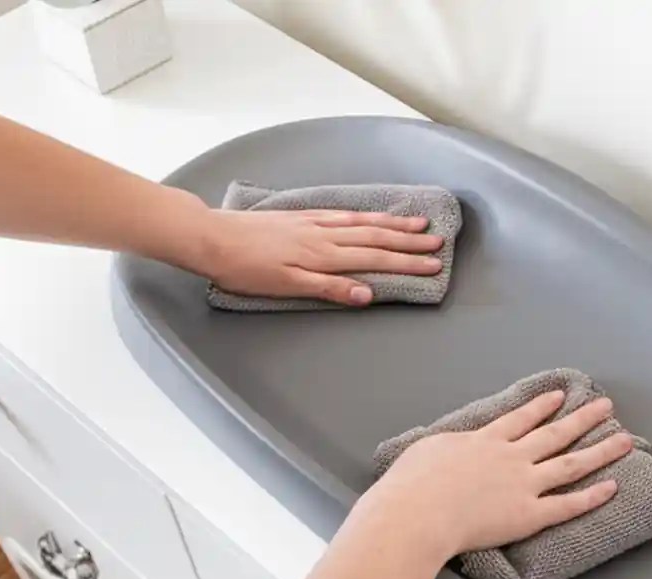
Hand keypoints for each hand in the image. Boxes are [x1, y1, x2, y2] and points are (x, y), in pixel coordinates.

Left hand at [190, 207, 443, 305]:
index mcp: (323, 256)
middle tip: (438, 243)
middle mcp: (324, 235)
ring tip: (418, 223)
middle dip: (409, 242)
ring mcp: (314, 223)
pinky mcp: (302, 217)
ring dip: (393, 225)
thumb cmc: (245, 269)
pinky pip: (344, 213)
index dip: (406, 263)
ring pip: (363, 223)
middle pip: (375, 238)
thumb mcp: (286, 286)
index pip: (374, 259)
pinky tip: (374, 216)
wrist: (213, 238)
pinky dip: (365, 214)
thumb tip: (367, 292)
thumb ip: (329, 288)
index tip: (433, 265)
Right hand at [355, 391, 630, 560]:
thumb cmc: (410, 484)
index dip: (541, 406)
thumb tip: (448, 448)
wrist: (418, 512)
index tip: (559, 395)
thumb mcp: (425, 451)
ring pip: (570, 464)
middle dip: (581, 418)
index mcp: (484, 441)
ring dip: (599, 450)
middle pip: (554, 433)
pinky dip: (592, 496)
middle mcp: (511, 457)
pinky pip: (567, 504)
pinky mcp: (529, 515)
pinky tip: (613, 486)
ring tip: (623, 437)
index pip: (520, 419)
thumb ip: (446, 447)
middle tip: (605, 406)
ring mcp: (524, 485)